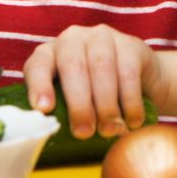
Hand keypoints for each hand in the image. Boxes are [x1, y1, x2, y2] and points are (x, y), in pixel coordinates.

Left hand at [24, 24, 165, 138]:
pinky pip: (128, 72)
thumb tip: (51, 140)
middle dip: (79, 104)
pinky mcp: (130, 44)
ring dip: (105, 104)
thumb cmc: (92, 96)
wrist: (138, 78)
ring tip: (109, 129)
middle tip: (84, 132)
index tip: (45, 109)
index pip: (38, 66)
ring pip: (102, 67)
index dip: (40, 86)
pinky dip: (130, 100)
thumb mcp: (69, 100)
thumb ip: (59, 113)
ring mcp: (102, 37)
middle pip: (73, 67)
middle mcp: (73, 39)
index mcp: (49, 53)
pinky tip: (132, 120)